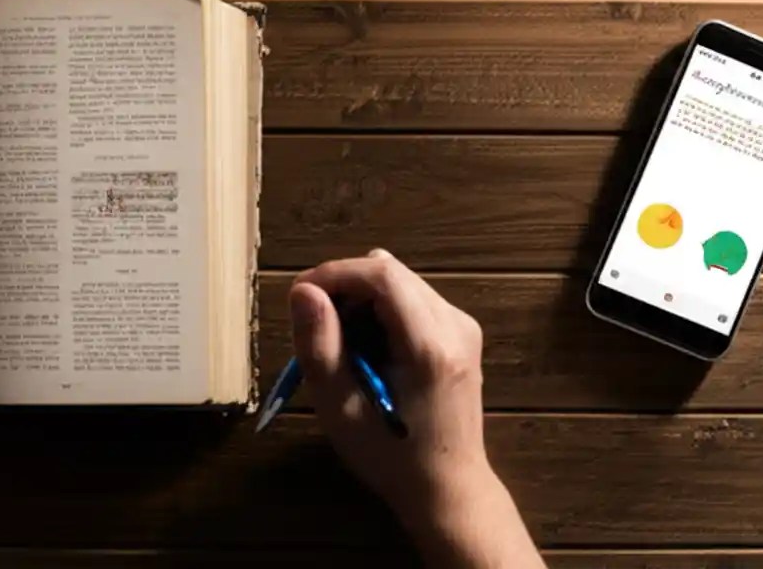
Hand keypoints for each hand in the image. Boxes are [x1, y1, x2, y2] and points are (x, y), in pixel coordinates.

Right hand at [290, 248, 491, 517]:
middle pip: (392, 272)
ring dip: (363, 300)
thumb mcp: (341, 409)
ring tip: (345, 346)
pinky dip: (383, 311)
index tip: (299, 297)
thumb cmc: (391, 456)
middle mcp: (456, 324)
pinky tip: (372, 351)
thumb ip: (320, 346)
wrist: (447, 488)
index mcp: (430, 344)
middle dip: (346, 288)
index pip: (382, 274)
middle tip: (317, 328)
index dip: (335, 273)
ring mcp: (463, 326)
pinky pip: (414, 299)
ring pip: (401, 282)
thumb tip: (303, 290)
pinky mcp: (462, 333)